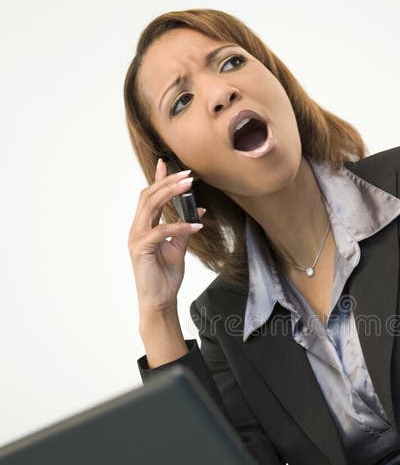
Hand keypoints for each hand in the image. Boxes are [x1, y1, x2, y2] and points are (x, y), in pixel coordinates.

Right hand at [128, 158, 205, 314]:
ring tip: (189, 186)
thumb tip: (198, 210)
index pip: (150, 197)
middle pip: (148, 196)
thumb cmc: (166, 277)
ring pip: (150, 206)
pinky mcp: (141, 249)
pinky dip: (179, 226)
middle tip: (188, 174)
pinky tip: (195, 225)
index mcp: (144, 227)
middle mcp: (137, 229)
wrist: (160, 301)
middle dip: (168, 182)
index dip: (158, 179)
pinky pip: (161, 231)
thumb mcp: (179, 248)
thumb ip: (185, 228)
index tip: (166, 163)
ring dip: (171, 194)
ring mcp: (136, 238)